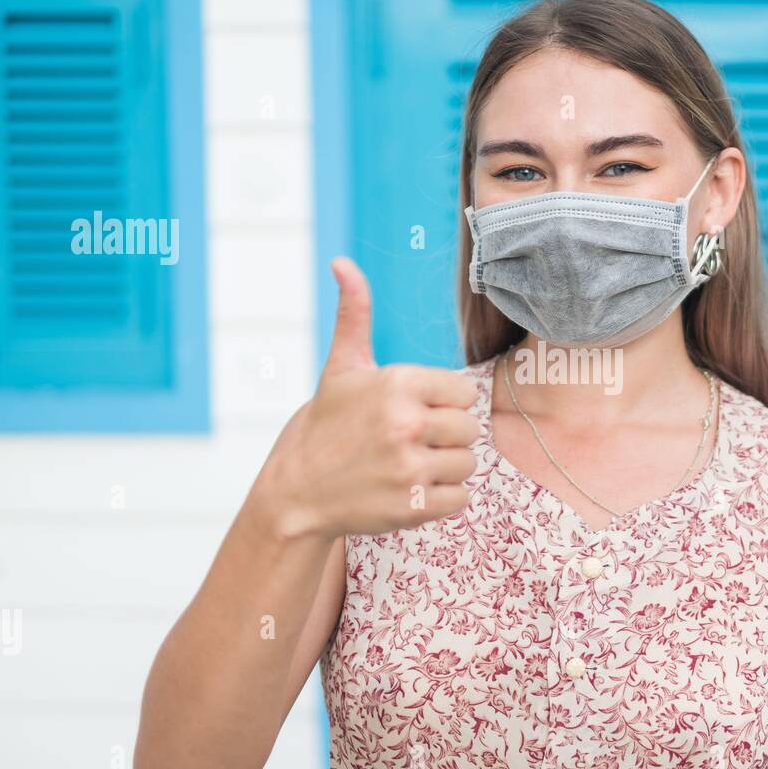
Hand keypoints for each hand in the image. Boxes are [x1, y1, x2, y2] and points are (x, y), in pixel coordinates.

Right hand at [270, 257, 480, 537]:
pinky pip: (461, 498)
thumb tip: (342, 262)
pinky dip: (443, 498)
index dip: (444, 403)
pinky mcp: (414, 506)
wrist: (297, 491)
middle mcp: (407, 423)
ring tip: (410, 465)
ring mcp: (411, 467)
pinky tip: (413, 489)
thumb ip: (354, 315)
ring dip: (445, 467)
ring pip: (467, 463)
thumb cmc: (327, 425)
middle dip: (446, 436)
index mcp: (398, 384)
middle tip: (411, 441)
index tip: (416, 411)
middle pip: (470, 428)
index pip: (465, 392)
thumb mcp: (342, 367)